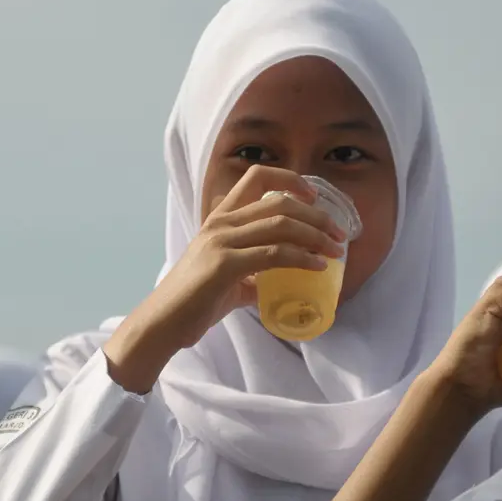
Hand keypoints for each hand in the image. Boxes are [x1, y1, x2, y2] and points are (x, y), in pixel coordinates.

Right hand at [105, 165, 346, 391]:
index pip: (256, 177)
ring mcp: (221, 241)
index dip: (290, 179)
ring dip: (316, 235)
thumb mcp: (228, 278)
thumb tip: (279, 280)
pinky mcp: (224, 264)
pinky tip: (317, 266)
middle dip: (316, 215)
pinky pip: (274, 254)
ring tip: (335, 250)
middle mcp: (220, 223)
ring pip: (280, 224)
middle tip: (339, 234)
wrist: (163, 323)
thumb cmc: (193, 302)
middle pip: (279, 201)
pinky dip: (302, 258)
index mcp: (220, 219)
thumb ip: (253, 272)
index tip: (314, 194)